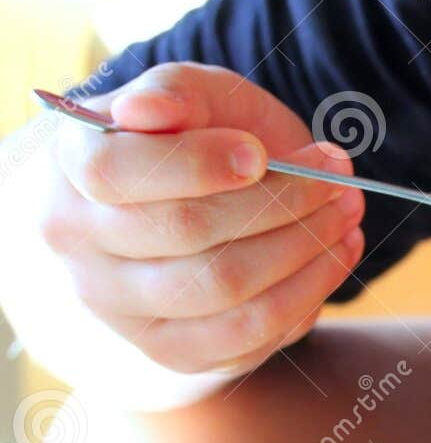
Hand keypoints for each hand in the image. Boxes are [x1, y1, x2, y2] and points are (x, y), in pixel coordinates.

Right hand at [37, 63, 364, 374]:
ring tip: (347, 209)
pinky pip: (247, 337)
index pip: (114, 173)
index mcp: (70, 171)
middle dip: (281, 201)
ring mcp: (122, 309)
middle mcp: (81, 249)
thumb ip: (174, 91)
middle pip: (186, 230)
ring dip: (307, 248)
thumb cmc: (203, 134)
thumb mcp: (196, 93)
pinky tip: (338, 252)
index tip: (260, 153)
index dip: (196, 164)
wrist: (217, 193)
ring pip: (225, 288)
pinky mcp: (173, 351)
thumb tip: (145, 110)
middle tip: (337, 175)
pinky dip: (309, 293)